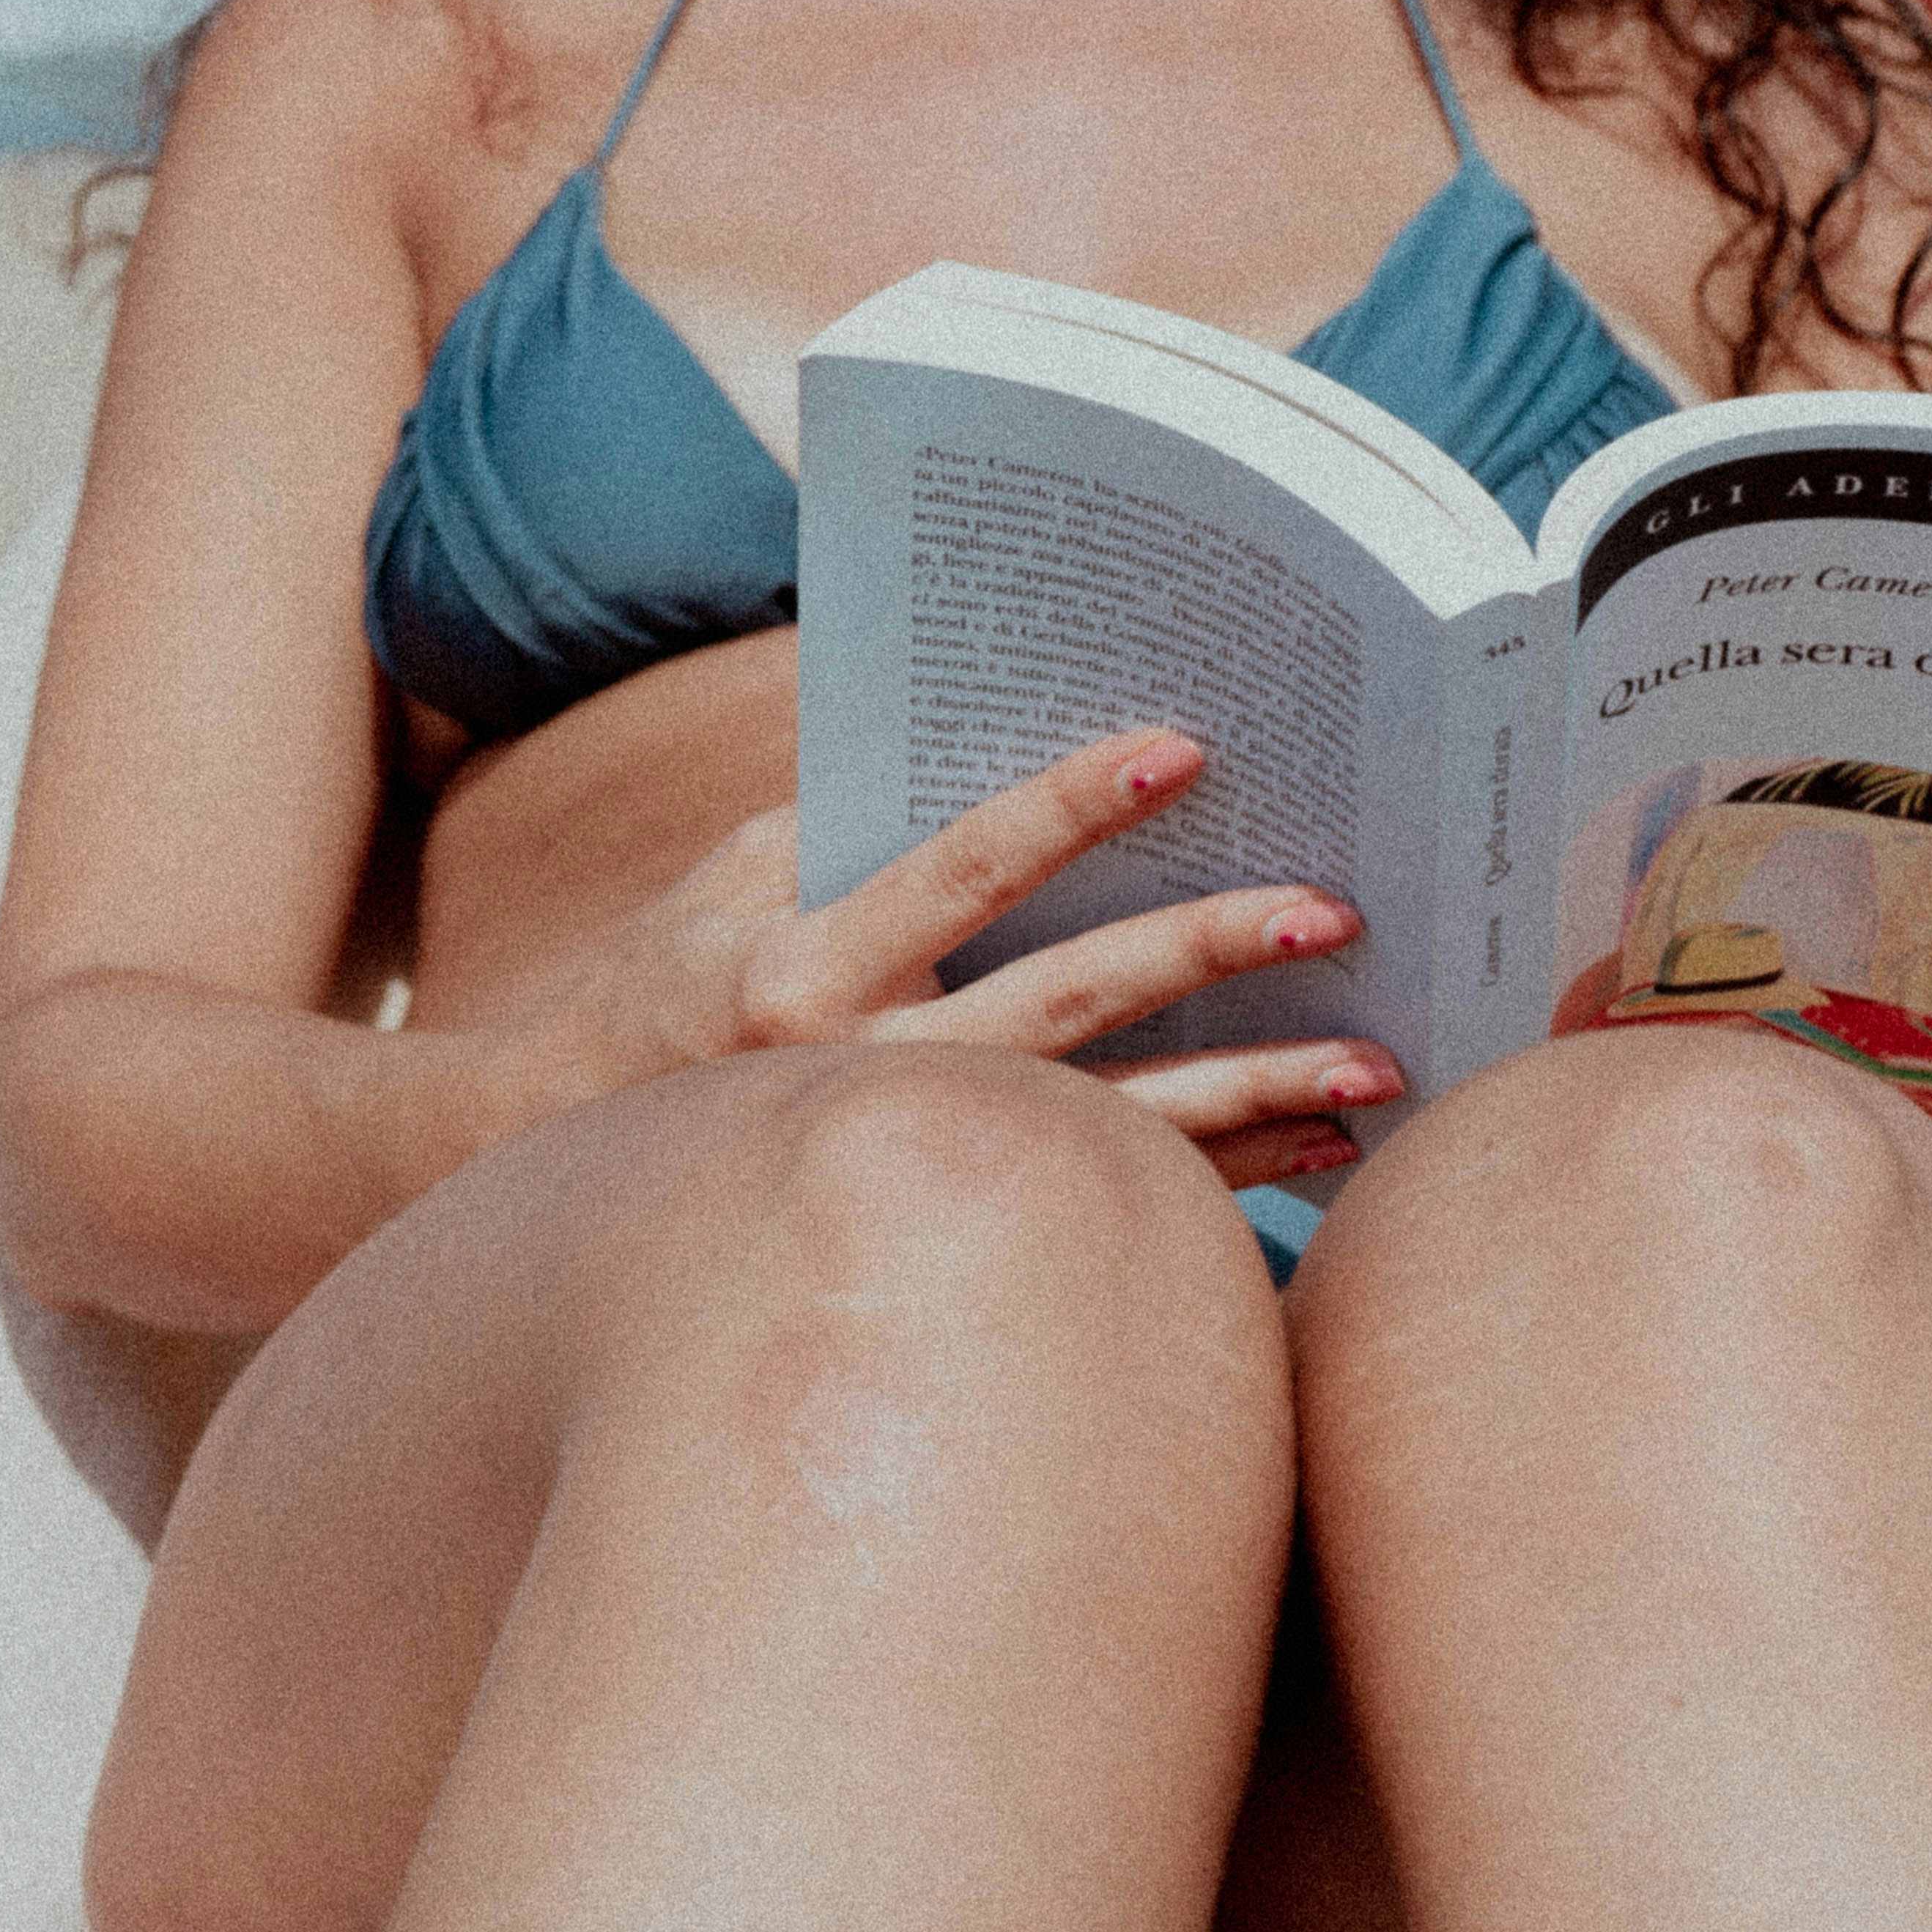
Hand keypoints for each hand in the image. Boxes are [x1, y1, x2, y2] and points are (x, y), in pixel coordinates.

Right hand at [492, 728, 1401, 1189]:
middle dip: (1206, 953)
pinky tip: (1321, 1141)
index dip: (1071, 804)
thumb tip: (993, 709)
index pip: (960, 869)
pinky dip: (1226, 1174)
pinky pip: (1111, 1198)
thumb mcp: (728, 881)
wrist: (553, 1167)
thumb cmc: (664, 992)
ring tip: (1378, 1064)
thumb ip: (849, 807)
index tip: (1185, 746)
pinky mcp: (947, 1222)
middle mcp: (858, 1074)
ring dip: (1253, 1093)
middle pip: (1065, 1006)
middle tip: (1338, 908)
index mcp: (797, 970)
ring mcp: (909, 1163)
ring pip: (1111, 1127)